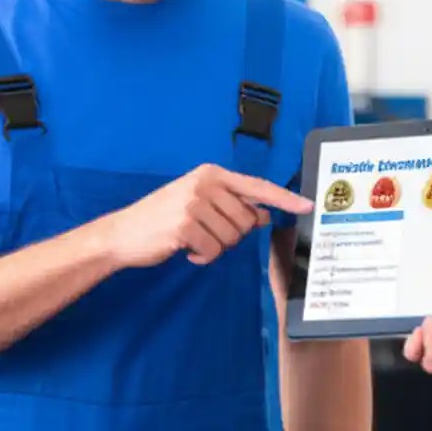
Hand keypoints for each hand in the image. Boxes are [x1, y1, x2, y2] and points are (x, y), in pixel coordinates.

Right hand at [101, 163, 312, 267]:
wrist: (123, 233)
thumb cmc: (163, 219)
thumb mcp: (199, 204)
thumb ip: (231, 206)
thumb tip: (264, 215)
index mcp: (211, 174)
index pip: (257, 186)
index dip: (284, 198)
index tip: (308, 205)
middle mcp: (205, 183)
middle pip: (247, 220)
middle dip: (232, 235)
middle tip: (206, 233)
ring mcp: (194, 203)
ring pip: (232, 238)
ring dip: (215, 247)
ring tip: (192, 239)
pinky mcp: (184, 225)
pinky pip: (213, 251)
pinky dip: (202, 257)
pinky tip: (184, 249)